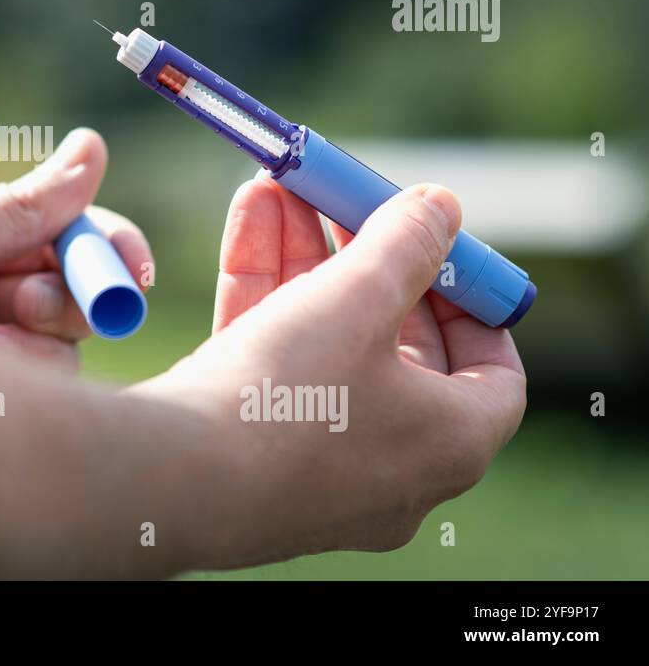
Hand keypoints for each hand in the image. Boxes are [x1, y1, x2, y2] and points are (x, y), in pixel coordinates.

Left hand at [0, 129, 151, 369]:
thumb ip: (12, 209)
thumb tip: (93, 150)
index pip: (65, 232)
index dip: (105, 248)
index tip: (130, 271)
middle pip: (73, 292)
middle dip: (65, 297)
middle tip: (19, 303)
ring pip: (58, 349)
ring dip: (28, 344)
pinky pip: (27, 392)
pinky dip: (8, 380)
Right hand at [134, 173, 525, 566]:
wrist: (173, 480)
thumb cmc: (289, 399)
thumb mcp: (359, 298)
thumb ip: (406, 243)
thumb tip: (442, 205)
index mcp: (449, 443)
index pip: (492, 375)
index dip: (473, 303)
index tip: (441, 251)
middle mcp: (393, 466)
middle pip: (395, 344)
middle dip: (367, 259)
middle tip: (348, 201)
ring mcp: (317, 465)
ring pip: (323, 345)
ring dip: (304, 260)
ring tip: (281, 185)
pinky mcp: (251, 455)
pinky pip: (272, 364)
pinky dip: (263, 294)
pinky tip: (246, 215)